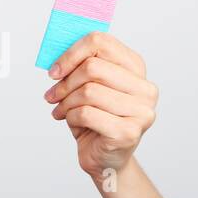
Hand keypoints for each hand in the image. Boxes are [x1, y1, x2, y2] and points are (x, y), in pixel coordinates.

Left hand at [45, 33, 157, 178]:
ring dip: (66, 102)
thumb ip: (79, 65)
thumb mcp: (87, 85)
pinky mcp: (129, 132)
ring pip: (88, 91)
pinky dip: (71, 117)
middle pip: (93, 67)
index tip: (54, 70)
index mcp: (135, 67)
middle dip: (65, 82)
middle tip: (52, 94)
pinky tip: (72, 122)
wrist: (104, 155)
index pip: (101, 42)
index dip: (71, 53)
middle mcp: (145, 88)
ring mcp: (141, 111)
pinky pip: (86, 114)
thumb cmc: (94, 115)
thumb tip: (56, 57)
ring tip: (61, 109)